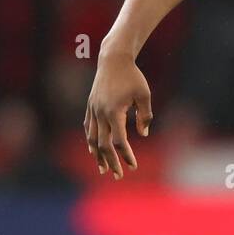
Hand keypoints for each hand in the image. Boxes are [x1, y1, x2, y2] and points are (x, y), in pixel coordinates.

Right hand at [83, 49, 152, 179]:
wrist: (113, 59)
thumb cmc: (132, 76)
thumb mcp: (144, 95)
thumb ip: (145, 116)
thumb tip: (142, 135)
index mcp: (114, 112)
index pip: (119, 141)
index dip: (126, 155)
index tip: (133, 165)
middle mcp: (100, 113)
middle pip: (103, 144)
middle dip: (111, 161)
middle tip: (118, 175)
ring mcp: (93, 110)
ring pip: (91, 138)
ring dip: (97, 155)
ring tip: (103, 168)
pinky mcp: (90, 106)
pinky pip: (88, 127)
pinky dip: (90, 140)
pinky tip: (93, 149)